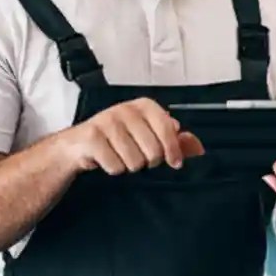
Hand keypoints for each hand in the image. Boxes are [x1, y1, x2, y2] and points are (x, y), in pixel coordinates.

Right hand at [62, 98, 204, 174]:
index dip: (174, 149)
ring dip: (128, 166)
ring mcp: (107, 121)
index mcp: (143, 106)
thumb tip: (198, 146)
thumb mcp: (148, 138)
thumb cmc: (117, 141)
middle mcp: (125, 109)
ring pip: (134, 161)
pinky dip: (113, 170)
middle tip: (138, 157)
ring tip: (121, 157)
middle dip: (148, 161)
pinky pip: (115, 166)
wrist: (78, 146)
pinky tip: (106, 161)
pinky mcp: (91, 137)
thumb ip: (175, 142)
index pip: (168, 129)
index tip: (174, 162)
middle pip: (153, 150)